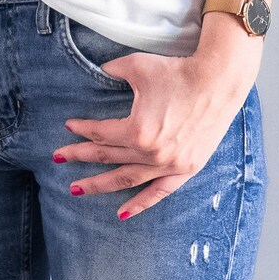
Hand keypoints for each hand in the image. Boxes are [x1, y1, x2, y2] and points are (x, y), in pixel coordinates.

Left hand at [51, 32, 260, 219]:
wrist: (220, 79)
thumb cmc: (179, 71)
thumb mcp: (139, 66)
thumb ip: (113, 71)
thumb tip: (98, 71)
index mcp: (137, 130)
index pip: (100, 134)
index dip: (82, 130)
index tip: (70, 127)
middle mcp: (150, 152)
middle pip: (107, 157)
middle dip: (80, 157)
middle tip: (59, 159)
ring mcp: (168, 164)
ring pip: (126, 179)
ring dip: (99, 185)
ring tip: (77, 189)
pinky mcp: (185, 169)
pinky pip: (158, 193)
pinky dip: (140, 204)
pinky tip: (121, 213)